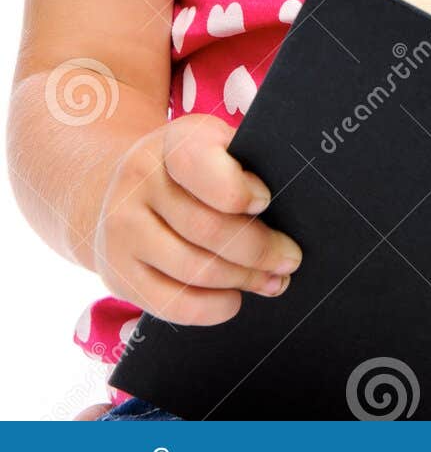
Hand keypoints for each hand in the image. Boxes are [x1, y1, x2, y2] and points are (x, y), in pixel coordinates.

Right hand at [93, 114, 303, 324]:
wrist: (122, 190)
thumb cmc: (192, 170)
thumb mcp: (214, 147)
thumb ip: (245, 164)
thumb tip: (291, 205)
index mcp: (170, 143)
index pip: (199, 164)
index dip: (236, 189)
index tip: (265, 202)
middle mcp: (138, 182)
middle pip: (207, 228)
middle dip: (259, 249)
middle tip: (290, 258)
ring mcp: (121, 230)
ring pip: (194, 269)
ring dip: (243, 280)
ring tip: (272, 280)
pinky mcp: (119, 273)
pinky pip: (171, 303)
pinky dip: (212, 308)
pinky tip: (234, 300)